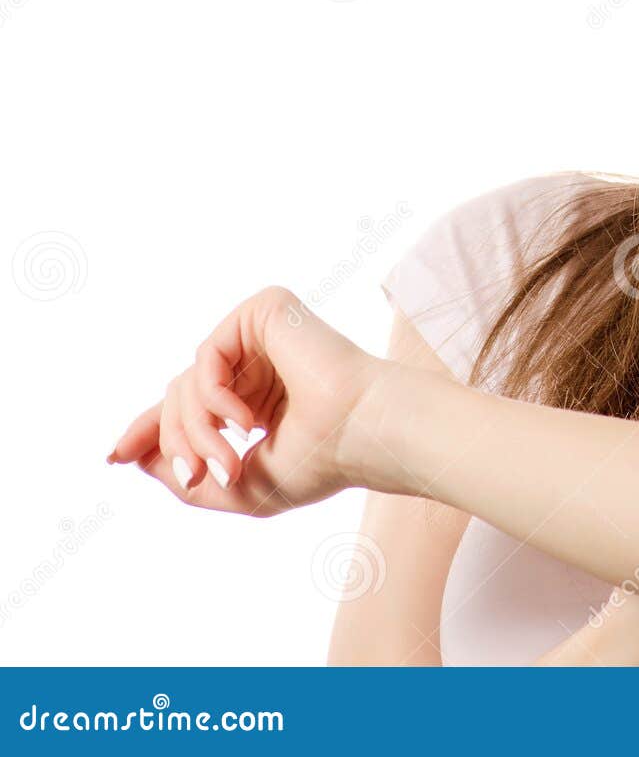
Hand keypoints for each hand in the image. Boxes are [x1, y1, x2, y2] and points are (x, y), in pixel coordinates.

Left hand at [105, 286, 383, 515]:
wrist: (364, 431)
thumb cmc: (323, 461)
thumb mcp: (243, 487)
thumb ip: (189, 478)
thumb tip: (136, 458)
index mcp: (258, 399)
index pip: (191, 406)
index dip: (149, 430)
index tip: (113, 457)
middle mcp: (257, 364)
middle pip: (179, 398)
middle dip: (178, 443)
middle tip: (197, 477)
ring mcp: (261, 337)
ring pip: (186, 383)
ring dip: (195, 430)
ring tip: (229, 460)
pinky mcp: (265, 311)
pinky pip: (205, 355)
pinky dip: (213, 396)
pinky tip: (245, 420)